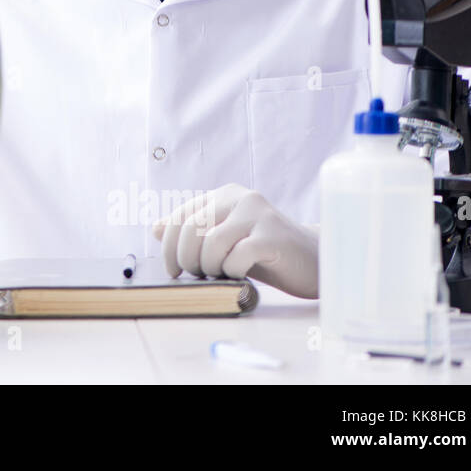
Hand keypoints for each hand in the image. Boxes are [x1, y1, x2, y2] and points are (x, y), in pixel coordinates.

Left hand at [151, 183, 317, 297]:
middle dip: (186, 259)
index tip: (172, 269)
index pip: (180, 215)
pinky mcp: (273, 237)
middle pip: (191, 228)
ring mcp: (258, 215)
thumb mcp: (225, 239)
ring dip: (209, 266)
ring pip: (211, 242)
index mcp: (224, 195)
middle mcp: (240, 198)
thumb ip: (194, 231)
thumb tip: (155, 228)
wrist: (315, 261)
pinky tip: (240, 274)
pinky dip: (232, 270)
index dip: (168, 245)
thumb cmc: (264, 252)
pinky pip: (237, 255)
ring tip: (220, 274)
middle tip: (196, 275)